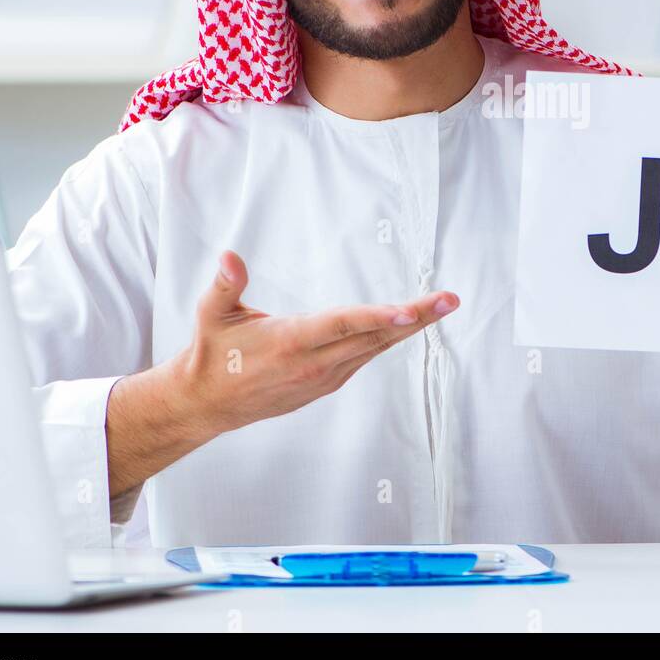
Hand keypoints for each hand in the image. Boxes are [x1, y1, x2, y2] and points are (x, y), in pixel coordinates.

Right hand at [174, 249, 458, 437]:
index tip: (411, 309)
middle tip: (450, 299)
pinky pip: (366, 357)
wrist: (208, 404)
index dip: (378, 317)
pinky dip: (389, 338)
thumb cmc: (212, 353)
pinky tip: (411, 323)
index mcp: (289, 342)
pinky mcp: (327, 384)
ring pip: (376, 348)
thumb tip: (230, 256)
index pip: (342, 325)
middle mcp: (313, 363)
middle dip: (417, 317)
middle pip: (373, 336)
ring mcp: (323, 377)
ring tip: (442, 305)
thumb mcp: (212, 315)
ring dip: (411, 327)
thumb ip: (226, 284)